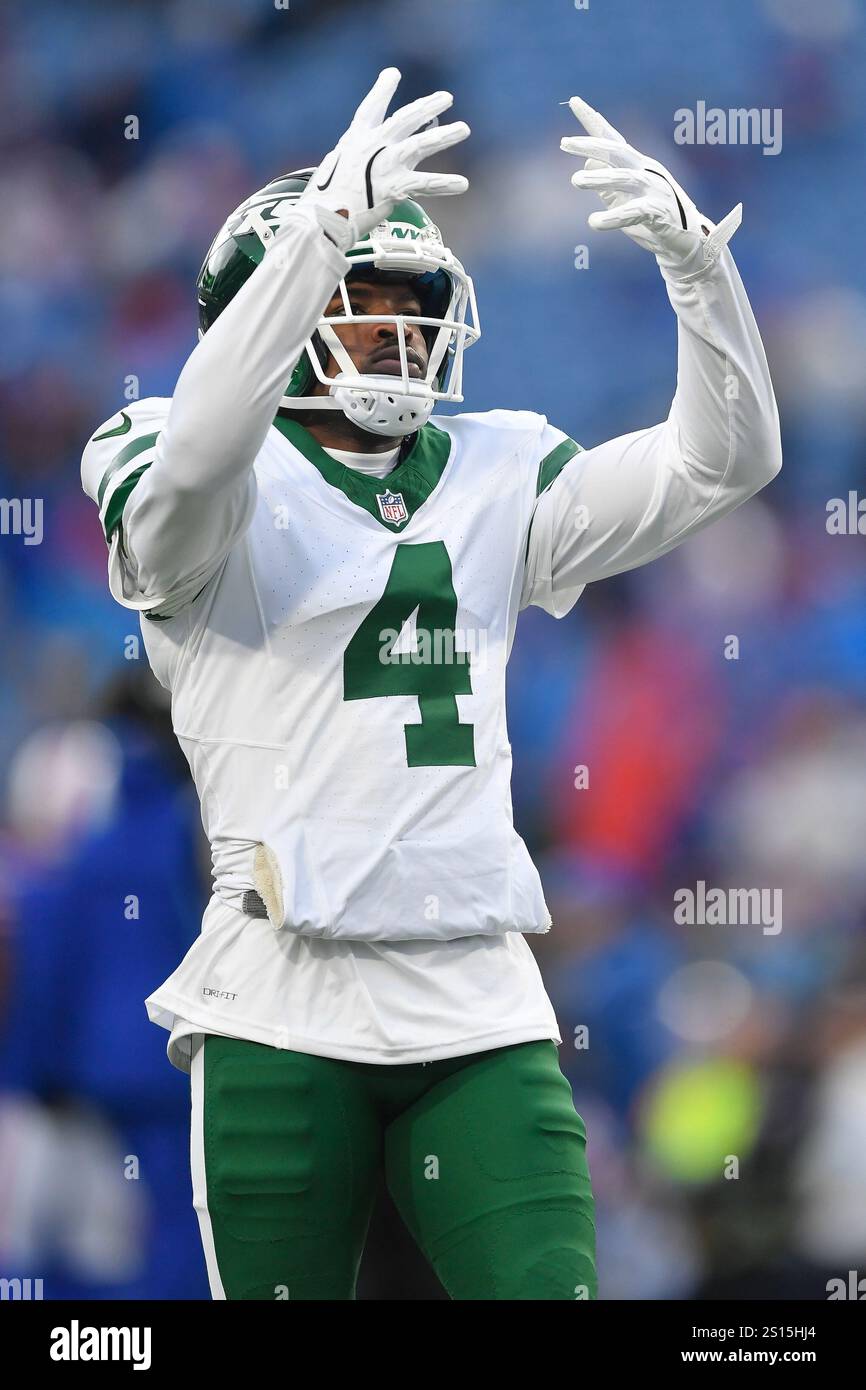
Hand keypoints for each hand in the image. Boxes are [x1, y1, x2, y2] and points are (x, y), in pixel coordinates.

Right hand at [300, 67, 469, 241]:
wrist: (322, 217)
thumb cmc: (325, 200)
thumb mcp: (335, 170)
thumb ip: (355, 162)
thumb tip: (366, 165)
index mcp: (355, 140)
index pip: (370, 109)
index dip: (381, 91)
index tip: (393, 74)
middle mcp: (372, 146)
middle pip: (404, 119)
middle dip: (426, 107)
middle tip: (446, 98)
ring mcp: (384, 165)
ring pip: (420, 144)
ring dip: (444, 136)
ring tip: (464, 129)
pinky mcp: (394, 187)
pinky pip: (425, 184)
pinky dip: (445, 184)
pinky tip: (462, 184)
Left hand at [561, 96, 740, 273]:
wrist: (685, 243)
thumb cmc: (652, 219)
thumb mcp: (623, 199)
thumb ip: (606, 181)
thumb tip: (587, 162)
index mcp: (636, 166)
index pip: (612, 139)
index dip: (593, 121)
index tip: (574, 101)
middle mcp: (646, 172)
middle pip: (617, 152)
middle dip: (591, 144)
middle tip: (565, 143)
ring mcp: (655, 190)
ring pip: (625, 178)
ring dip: (599, 178)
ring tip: (575, 181)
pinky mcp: (660, 213)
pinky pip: (635, 212)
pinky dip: (613, 217)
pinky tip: (594, 222)